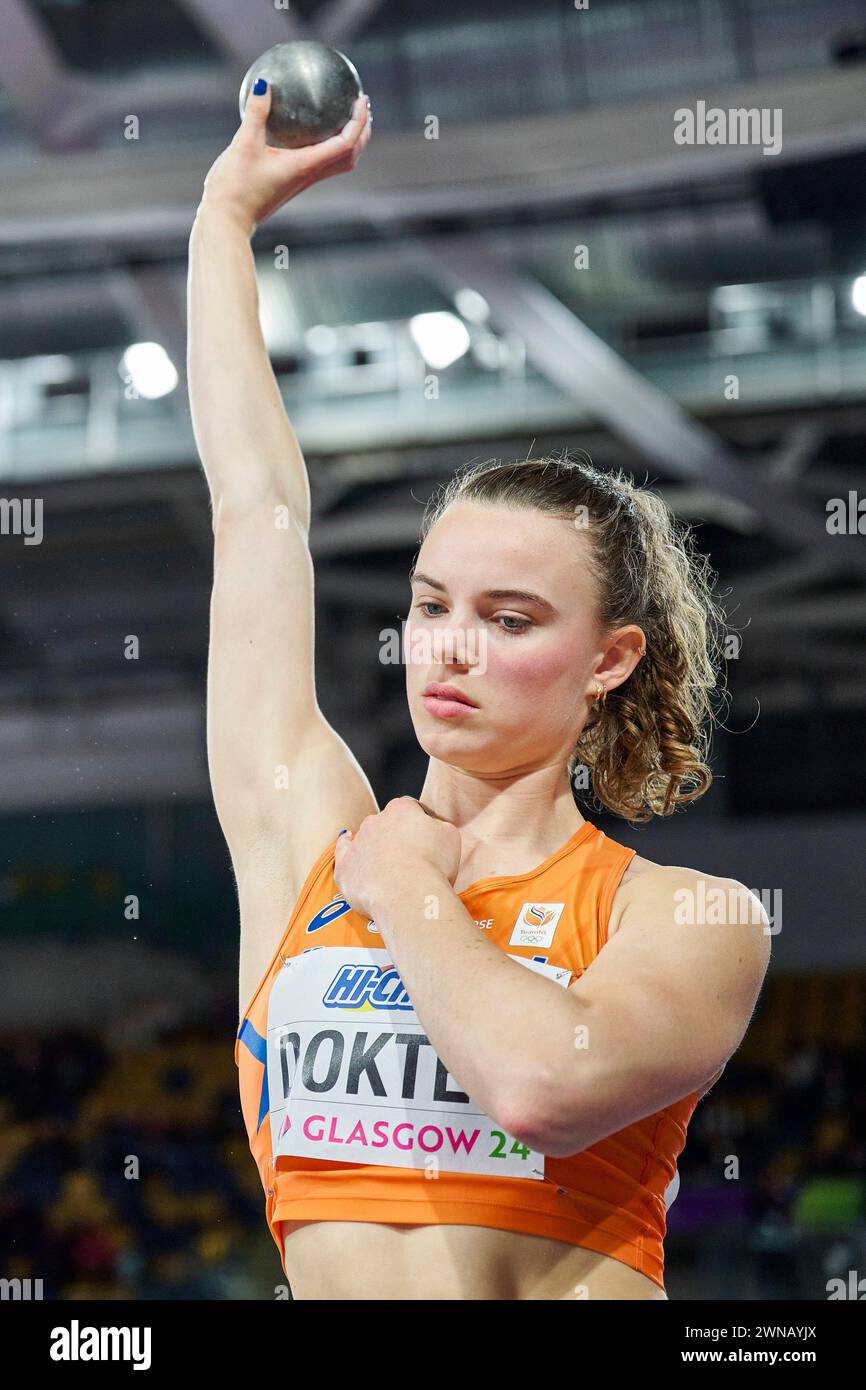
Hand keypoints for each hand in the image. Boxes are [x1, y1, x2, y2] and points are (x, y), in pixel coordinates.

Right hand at [200, 81, 370, 232]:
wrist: (228, 220)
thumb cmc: (235, 187)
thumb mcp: (243, 145)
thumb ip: (256, 113)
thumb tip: (265, 84)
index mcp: (305, 166)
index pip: (345, 144)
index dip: (359, 122)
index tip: (361, 101)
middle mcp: (309, 175)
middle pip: (350, 157)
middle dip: (363, 133)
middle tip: (362, 107)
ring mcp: (302, 182)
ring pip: (338, 163)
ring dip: (350, 143)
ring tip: (347, 119)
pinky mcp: (292, 184)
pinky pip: (320, 164)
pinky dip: (328, 147)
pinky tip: (312, 132)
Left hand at [334, 797, 461, 921]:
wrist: (409, 895)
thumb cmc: (433, 866)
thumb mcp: (450, 836)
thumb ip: (437, 824)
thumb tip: (432, 826)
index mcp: (401, 809)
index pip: (409, 808)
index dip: (418, 822)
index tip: (425, 837)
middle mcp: (375, 821)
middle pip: (386, 823)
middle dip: (396, 836)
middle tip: (410, 857)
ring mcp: (357, 843)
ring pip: (365, 838)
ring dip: (374, 847)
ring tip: (389, 866)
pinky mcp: (345, 866)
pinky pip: (342, 853)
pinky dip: (346, 851)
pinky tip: (348, 846)